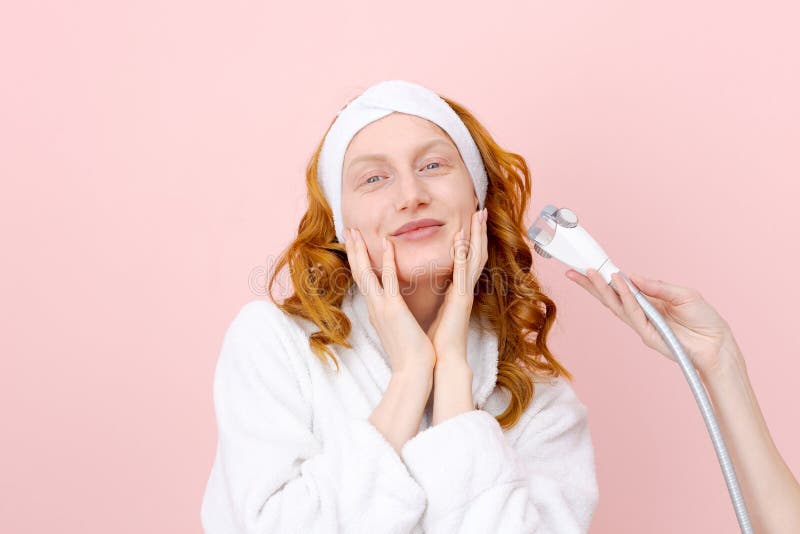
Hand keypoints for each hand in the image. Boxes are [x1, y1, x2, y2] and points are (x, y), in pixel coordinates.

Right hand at [343, 226, 436, 377]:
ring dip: (360, 250)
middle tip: (348, 229)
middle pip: (358, 273)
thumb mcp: (399, 329)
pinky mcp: (393, 309)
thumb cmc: (410, 353)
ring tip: (354, 230)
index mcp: (376, 311)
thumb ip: (394, 315)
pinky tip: (386, 243)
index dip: (357, 261)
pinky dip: (386, 260)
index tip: (354, 244)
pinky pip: (388, 279)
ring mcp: (381, 307)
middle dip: (353, 251)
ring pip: (365, 273)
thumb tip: (395, 309)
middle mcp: (374, 307)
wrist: (413, 372)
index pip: (364, 281)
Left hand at [425, 207, 488, 366]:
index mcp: (458, 290)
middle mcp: (465, 289)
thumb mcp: (437, 310)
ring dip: (477, 236)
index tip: (472, 220)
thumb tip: (431, 286)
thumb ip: (439, 296)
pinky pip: (462, 274)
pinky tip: (463, 240)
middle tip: (482, 209)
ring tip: (479, 216)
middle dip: (479, 231)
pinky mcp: (460, 301)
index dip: (472, 239)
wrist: (442, 360)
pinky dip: (464, 256)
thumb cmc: (437, 339)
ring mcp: (465, 294)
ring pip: (474, 259)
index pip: (467, 259)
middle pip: (476, 253)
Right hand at [565, 269, 736, 377]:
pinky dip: (625, 297)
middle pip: (610, 298)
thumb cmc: (704, 319)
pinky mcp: (648, 335)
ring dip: (602, 289)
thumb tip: (632, 276)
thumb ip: (656, 286)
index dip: (602, 279)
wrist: (718, 344)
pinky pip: (633, 313)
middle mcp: (641, 314)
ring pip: (616, 305)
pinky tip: (617, 283)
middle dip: (590, 285)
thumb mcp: (682, 294)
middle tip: (572, 271)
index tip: (586, 267)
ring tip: (589, 274)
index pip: (619, 289)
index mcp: (647, 302)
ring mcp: (642, 326)